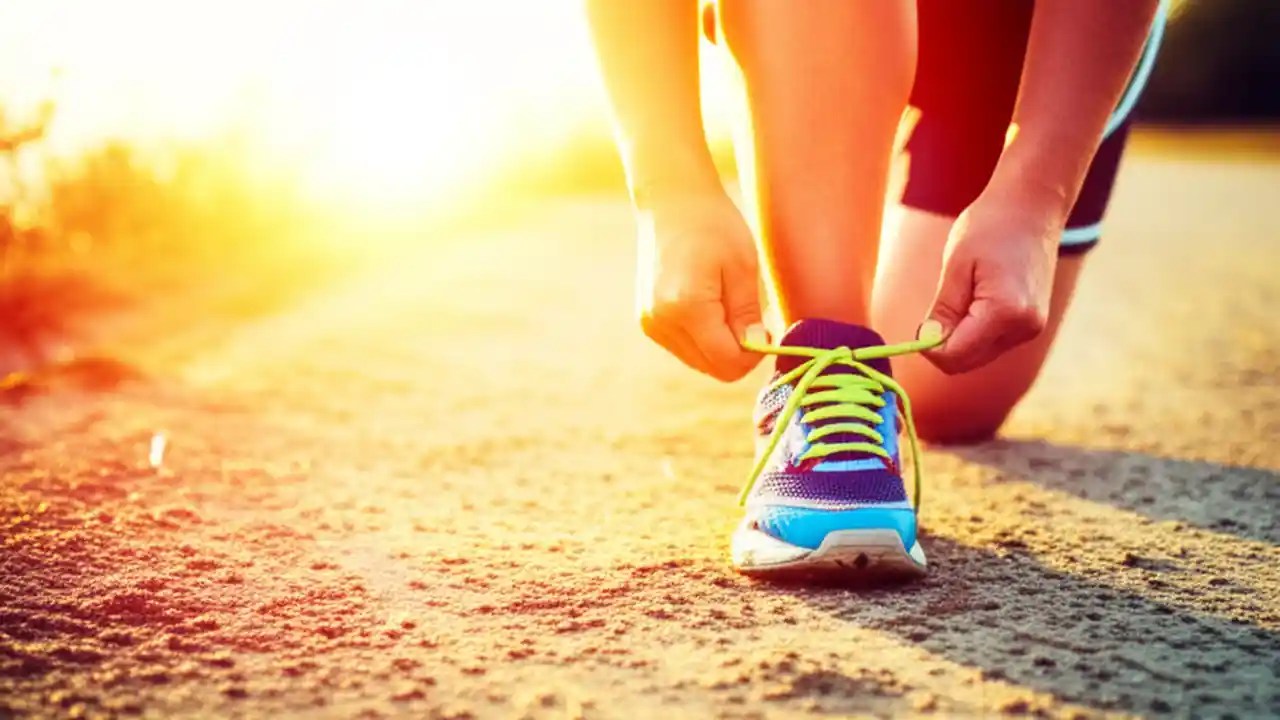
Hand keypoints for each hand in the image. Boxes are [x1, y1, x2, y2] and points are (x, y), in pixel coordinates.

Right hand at [635, 191, 765, 380]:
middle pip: (712, 367)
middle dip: (738, 353)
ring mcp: (650, 323)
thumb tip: (754, 348)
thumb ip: (747, 314)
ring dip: (720, 347)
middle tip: (752, 321)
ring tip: (728, 307)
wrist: (671, 199)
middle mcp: (661, 322)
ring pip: (698, 361)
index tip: (766, 330)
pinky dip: (703, 338)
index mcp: (686, 308)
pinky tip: (710, 307)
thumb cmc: (712, 224)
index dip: (753, 355)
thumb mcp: (742, 265)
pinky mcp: (647, 320)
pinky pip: (684, 347)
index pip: (727, 362)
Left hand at [923, 190, 1061, 373]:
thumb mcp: (956, 265)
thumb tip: (927, 342)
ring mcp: (1030, 328)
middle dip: (943, 345)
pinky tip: (976, 299)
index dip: (929, 348)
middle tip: (936, 311)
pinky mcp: (1030, 324)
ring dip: (959, 338)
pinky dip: (975, 331)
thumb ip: (943, 309)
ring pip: (978, 355)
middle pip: (967, 362)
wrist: (1031, 206)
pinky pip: (991, 343)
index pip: (955, 356)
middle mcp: (1023, 328)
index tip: (920, 325)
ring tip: (963, 296)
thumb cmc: (991, 226)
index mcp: (1005, 312)